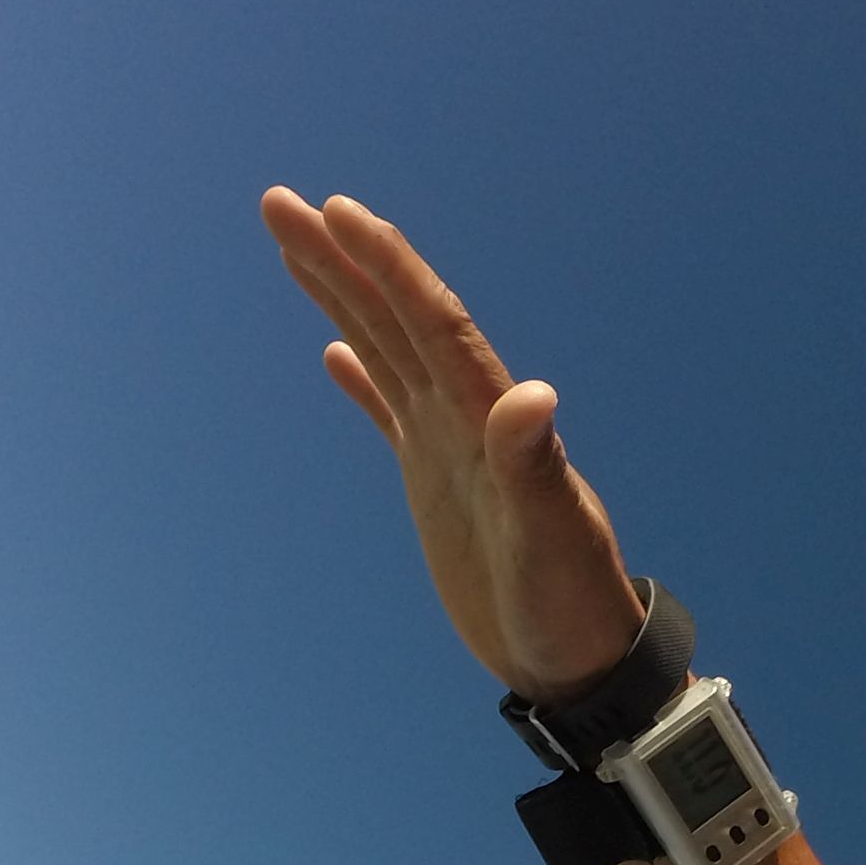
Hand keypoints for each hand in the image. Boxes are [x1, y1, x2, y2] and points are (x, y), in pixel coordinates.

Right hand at [261, 186, 649, 702]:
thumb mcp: (552, 540)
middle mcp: (468, 418)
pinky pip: (391, 413)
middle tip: (283, 203)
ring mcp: (450, 447)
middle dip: (344, 261)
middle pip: (398, 320)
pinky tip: (336, 353)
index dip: (389, 268)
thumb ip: (533, 467)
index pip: (435, 325)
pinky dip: (364, 379)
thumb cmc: (573, 605)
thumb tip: (532, 394)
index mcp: (491, 421)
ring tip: (296, 244)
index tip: (339, 212)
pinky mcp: (437, 482)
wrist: (582, 661)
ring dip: (345, 298)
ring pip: (387, 351)